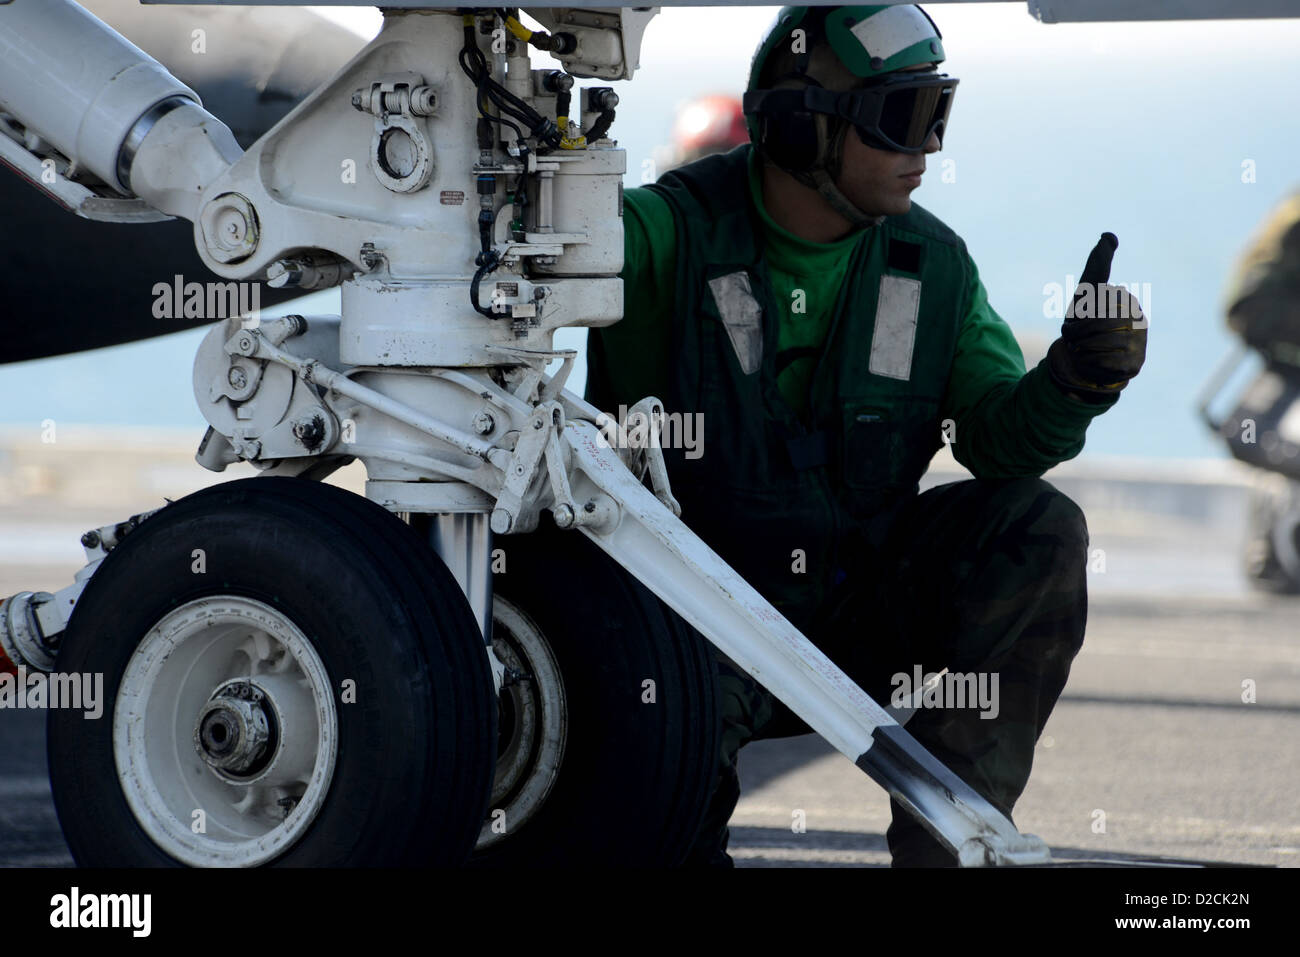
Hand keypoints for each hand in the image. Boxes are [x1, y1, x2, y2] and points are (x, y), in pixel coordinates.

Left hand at [1046, 232, 1147, 401]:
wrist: (1083, 360)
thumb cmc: (1083, 323)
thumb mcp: (1085, 292)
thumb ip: (1097, 265)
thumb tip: (1108, 235)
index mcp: (1126, 301)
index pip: (1096, 302)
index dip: (1077, 313)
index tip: (1074, 319)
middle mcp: (1138, 321)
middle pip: (1097, 323)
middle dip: (1075, 332)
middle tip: (1073, 338)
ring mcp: (1139, 343)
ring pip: (1099, 343)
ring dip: (1080, 348)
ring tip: (1080, 349)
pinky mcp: (1134, 365)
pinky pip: (1103, 362)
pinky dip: (1088, 362)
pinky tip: (1089, 361)